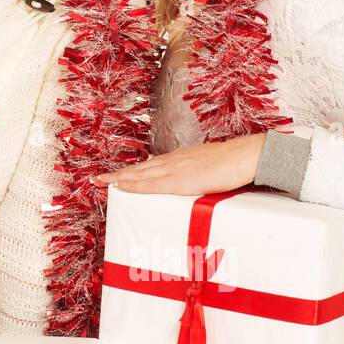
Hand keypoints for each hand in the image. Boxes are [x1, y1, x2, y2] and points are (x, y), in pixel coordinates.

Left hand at [91, 134, 265, 195]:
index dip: (133, 172)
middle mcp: (174, 161)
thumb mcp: (212, 168)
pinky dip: (133, 186)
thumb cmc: (235, 164)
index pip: (151, 166)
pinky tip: (120, 187)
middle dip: (118, 174)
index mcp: (182, 158)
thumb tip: (199, 184)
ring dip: (119, 179)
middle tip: (97, 178)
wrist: (246, 156)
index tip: (118, 175)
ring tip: (101, 182)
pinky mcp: (180, 180)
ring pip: (139, 175)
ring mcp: (175, 169)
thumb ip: (202, 175)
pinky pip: (150, 184)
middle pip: (140, 169)